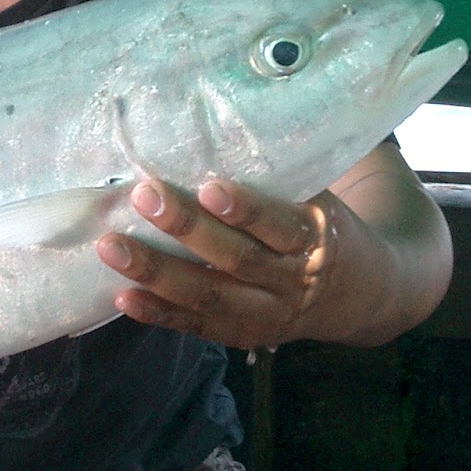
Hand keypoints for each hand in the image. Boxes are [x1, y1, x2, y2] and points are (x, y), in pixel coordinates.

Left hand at [96, 178, 338, 350]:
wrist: (357, 292)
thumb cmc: (319, 225)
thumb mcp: (316, 199)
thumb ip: (274, 179)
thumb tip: (206, 134)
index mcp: (314, 238)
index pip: (280, 224)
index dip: (246, 209)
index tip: (209, 188)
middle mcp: (292, 280)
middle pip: (237, 259)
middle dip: (187, 229)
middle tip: (144, 197)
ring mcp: (267, 314)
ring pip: (211, 296)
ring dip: (158, 272)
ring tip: (112, 247)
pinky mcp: (244, 335)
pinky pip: (198, 326)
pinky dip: (159, 314)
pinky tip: (124, 297)